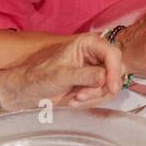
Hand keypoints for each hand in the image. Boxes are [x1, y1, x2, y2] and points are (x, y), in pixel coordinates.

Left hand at [0, 34, 123, 109]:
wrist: (30, 91)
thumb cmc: (40, 76)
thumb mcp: (61, 75)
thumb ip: (84, 75)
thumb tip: (104, 77)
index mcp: (89, 44)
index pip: (112, 54)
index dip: (114, 70)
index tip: (111, 87)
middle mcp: (96, 55)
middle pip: (116, 71)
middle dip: (101, 88)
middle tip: (81, 96)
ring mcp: (97, 70)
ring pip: (111, 85)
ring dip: (95, 97)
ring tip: (75, 99)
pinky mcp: (95, 84)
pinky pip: (104, 94)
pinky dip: (92, 101)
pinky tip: (76, 101)